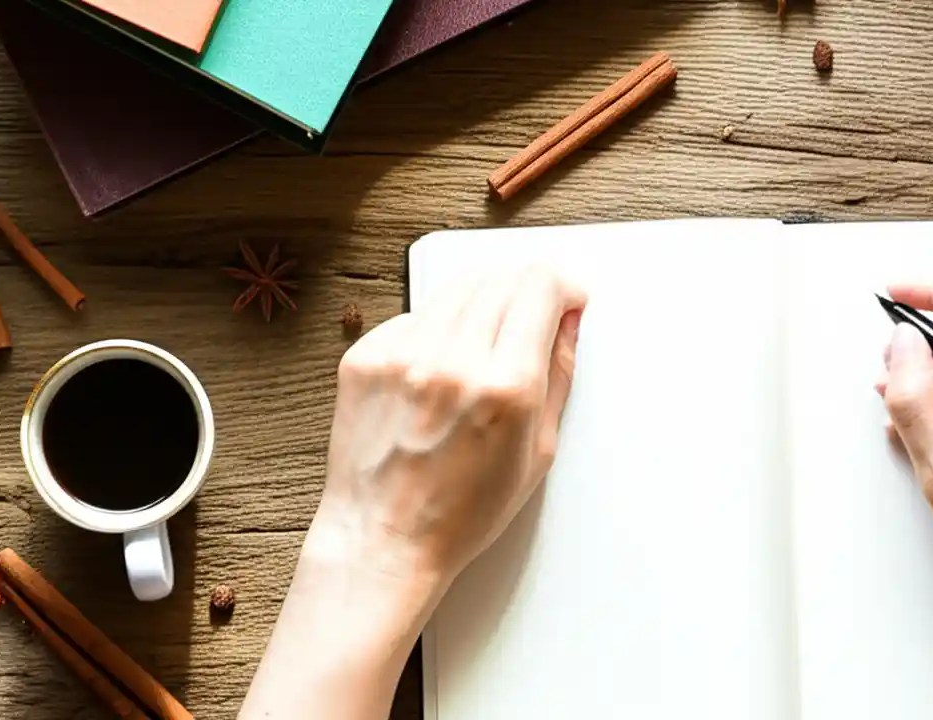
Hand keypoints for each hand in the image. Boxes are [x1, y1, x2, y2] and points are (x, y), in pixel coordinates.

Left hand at [319, 267, 586, 587]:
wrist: (383, 539)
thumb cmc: (460, 513)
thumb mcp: (538, 451)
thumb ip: (559, 375)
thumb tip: (568, 322)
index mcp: (506, 388)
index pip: (540, 287)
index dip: (562, 287)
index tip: (566, 297)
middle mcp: (452, 362)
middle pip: (500, 279)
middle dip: (525, 292)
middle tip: (530, 320)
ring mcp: (402, 357)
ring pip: (455, 288)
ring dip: (481, 304)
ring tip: (483, 349)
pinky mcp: (364, 358)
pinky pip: (413, 317)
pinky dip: (434, 331)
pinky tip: (439, 369)